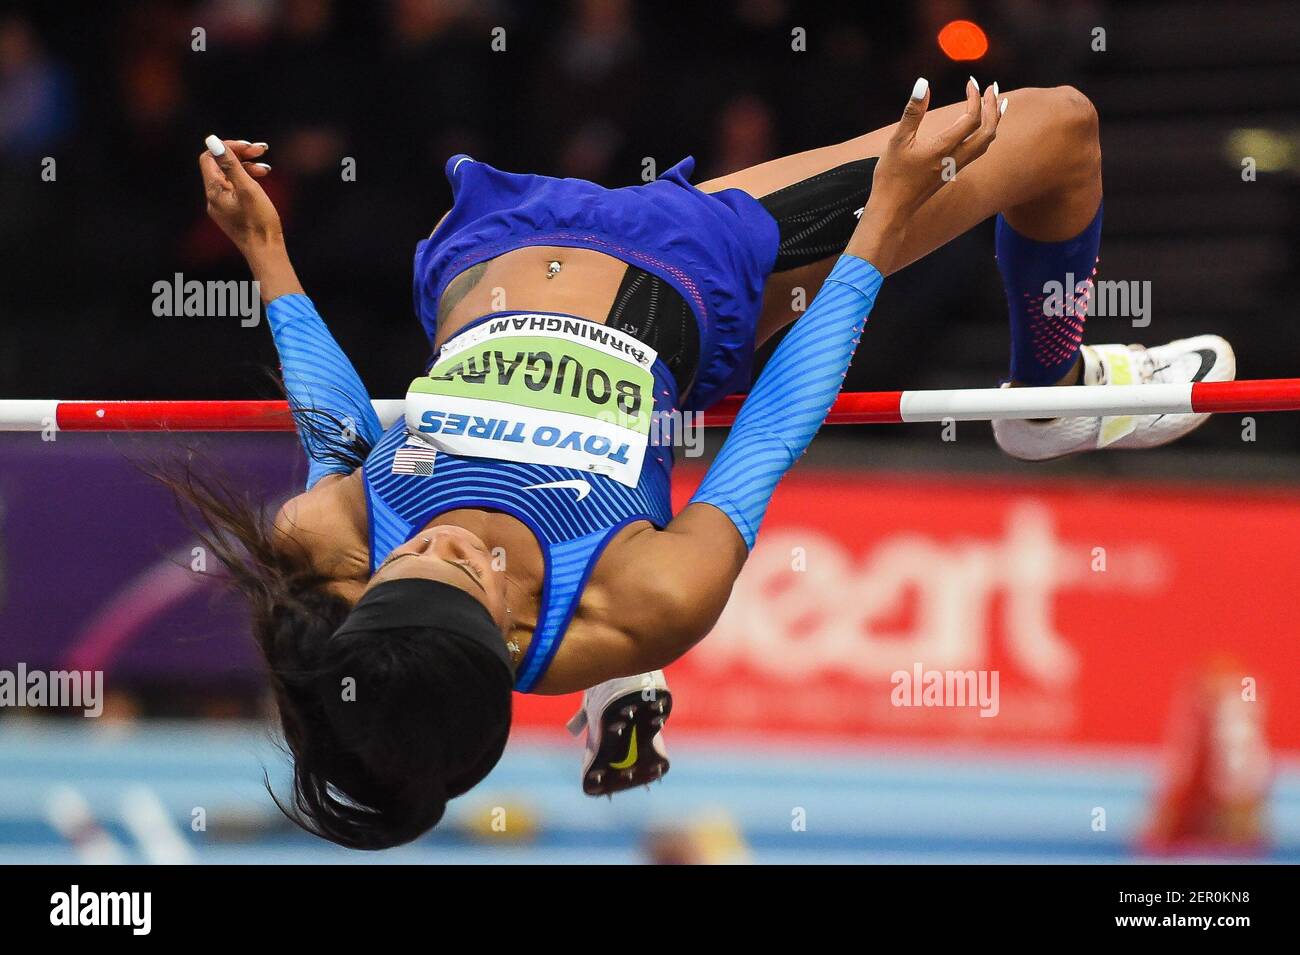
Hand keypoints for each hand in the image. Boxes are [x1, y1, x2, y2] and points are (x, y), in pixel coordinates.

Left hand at [198, 136, 279, 252]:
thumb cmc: (259, 222)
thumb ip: (231, 164)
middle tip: (262, 150)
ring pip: (229, 177)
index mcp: (214, 191)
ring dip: (247, 167)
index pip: (210, 158)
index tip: (249, 147)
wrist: (266, 252)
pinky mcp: (232, 212)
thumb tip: (213, 140)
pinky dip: (247, 180)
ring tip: (267, 169)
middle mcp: (213, 198)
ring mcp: (222, 206)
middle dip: (240, 155)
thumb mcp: (248, 188)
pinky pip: (235, 189)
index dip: (227, 147)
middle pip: (220, 166)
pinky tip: (261, 180)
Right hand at [850, 78, 1004, 272]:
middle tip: (992, 88)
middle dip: (993, 108)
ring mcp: (956, 166)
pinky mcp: (952, 171)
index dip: (975, 98)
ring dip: (994, 121)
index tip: (971, 82)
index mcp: (944, 147)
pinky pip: (978, 150)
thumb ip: (913, 112)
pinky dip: (986, 134)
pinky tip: (981, 129)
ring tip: (997, 104)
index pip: (972, 118)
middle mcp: (956, 157)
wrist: (893, 209)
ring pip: (986, 142)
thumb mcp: (898, 141)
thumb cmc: (892, 176)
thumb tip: (922, 83)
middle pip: (988, 131)